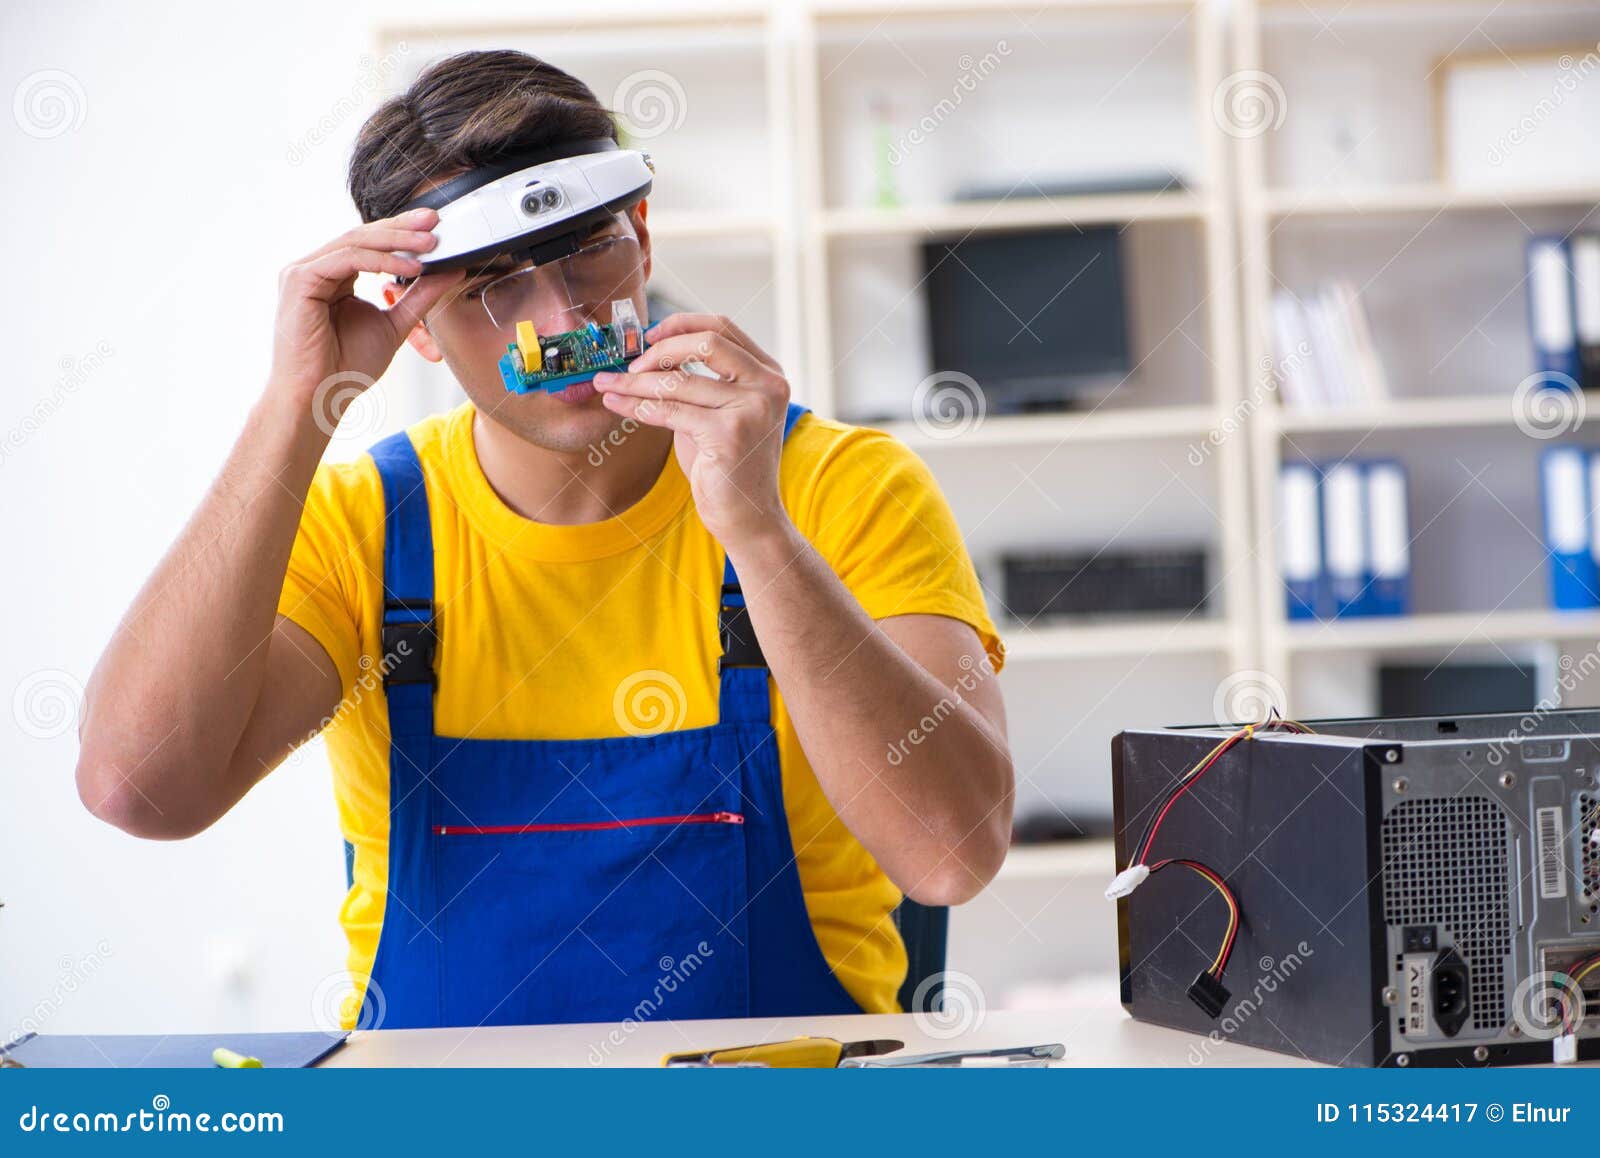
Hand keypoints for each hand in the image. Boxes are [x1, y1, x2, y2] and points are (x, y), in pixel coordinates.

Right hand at [269, 207, 463, 427]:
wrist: (320, 397)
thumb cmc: (346, 368)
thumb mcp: (395, 324)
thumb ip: (419, 296)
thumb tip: (450, 271)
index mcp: (333, 277)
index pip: (370, 244)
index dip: (402, 232)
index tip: (435, 226)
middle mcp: (316, 269)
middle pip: (362, 235)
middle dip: (402, 227)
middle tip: (434, 221)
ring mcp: (303, 272)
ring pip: (355, 242)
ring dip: (397, 241)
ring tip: (431, 245)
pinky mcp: (299, 280)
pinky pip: (346, 259)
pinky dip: (381, 260)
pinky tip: (410, 267)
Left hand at [593, 313, 792, 548]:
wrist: (746, 517)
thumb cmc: (725, 465)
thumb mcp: (716, 413)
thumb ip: (697, 381)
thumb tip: (645, 354)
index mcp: (768, 373)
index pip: (722, 327)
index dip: (680, 324)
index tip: (647, 335)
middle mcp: (768, 385)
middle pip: (707, 342)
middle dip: (660, 349)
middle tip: (630, 364)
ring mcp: (753, 409)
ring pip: (681, 380)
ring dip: (636, 382)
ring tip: (608, 384)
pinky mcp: (730, 434)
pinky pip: (672, 411)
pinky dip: (639, 407)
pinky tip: (619, 406)